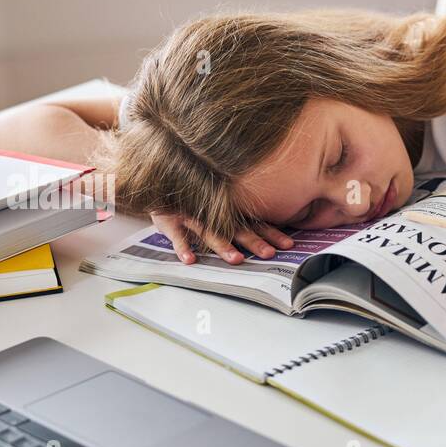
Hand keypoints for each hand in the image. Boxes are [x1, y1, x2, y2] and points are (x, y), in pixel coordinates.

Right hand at [149, 210, 294, 264]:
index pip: (255, 223)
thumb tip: (270, 239)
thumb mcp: (218, 209)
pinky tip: (190, 259)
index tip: (289, 245)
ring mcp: (191, 216)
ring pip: (210, 232)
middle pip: (237, 228)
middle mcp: (213, 213)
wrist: (157, 187)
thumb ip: (241, 221)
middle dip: (254, 242)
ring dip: (223, 246)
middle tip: (269, 254)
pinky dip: (183, 247)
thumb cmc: (192, 204)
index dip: (272, 234)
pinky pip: (177, 235)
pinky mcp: (169, 220)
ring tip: (236, 259)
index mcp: (228, 213)